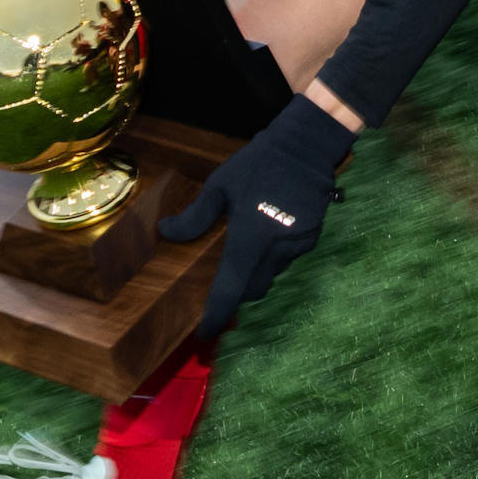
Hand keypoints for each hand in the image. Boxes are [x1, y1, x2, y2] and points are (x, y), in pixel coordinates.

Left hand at [166, 97, 356, 336]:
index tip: (205, 332)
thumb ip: (195, 216)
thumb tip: (166, 233)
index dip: (216, 314)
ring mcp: (297, 246)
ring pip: (271, 274)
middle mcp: (275, 251)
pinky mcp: (311, 238)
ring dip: (256, 271)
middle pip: (253, 288)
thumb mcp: (220, 186)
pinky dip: (274, 256)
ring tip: (247, 250)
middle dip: (237, 292)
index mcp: (249, 240)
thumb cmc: (258, 165)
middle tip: (223, 285)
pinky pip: (288, 259)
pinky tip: (270, 232)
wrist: (306, 147)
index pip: (230, 290)